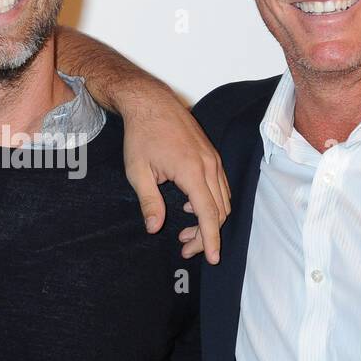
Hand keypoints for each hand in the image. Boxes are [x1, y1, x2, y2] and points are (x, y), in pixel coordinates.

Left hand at [119, 81, 230, 263]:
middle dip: (207, 235)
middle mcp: (209, 165)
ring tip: (186, 232)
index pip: (209, 214)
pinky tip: (190, 207)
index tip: (213, 258)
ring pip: (223, 199)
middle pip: (220, 211)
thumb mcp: (137, 171)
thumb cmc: (141, 134)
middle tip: (185, 247)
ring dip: (209, 220)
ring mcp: (213, 159)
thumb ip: (149, 201)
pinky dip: (211, 203)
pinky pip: (220, 186)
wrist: (150, 102)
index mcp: (192, 171)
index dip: (211, 239)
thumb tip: (155, 227)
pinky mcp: (211, 155)